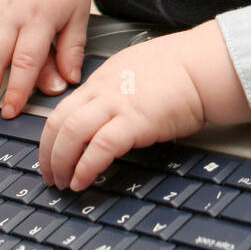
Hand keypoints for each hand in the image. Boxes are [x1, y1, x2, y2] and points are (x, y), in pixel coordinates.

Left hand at [38, 21, 250, 189]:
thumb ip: (116, 91)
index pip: (62, 108)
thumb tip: (108, 112)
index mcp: (101, 80)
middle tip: (49, 175)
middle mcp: (103, 91)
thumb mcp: (135, 72)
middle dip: (47, 153)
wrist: (203, 66)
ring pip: (71, 133)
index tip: (49, 153)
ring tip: (63, 182)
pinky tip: (82, 181)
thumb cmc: (180, 70)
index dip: (50, 136)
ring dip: (61, 163)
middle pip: (58, 122)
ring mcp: (117, 105)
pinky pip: (100, 147)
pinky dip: (86, 167)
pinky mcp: (135, 122)